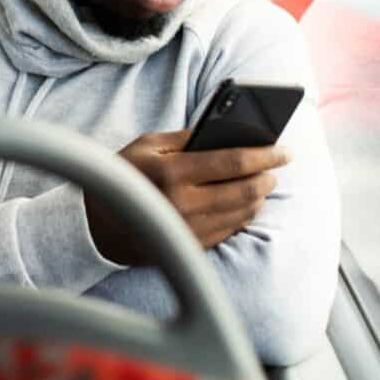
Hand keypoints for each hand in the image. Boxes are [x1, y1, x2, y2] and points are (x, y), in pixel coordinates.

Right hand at [86, 130, 289, 263]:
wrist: (97, 224)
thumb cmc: (124, 175)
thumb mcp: (147, 146)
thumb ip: (185, 138)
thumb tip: (226, 132)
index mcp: (173, 173)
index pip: (233, 161)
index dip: (264, 154)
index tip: (283, 150)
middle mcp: (184, 204)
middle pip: (246, 190)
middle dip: (268, 175)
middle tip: (276, 165)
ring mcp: (190, 229)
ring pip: (244, 212)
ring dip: (260, 195)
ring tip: (262, 182)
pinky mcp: (193, 246)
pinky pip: (232, 229)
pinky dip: (245, 213)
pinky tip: (246, 202)